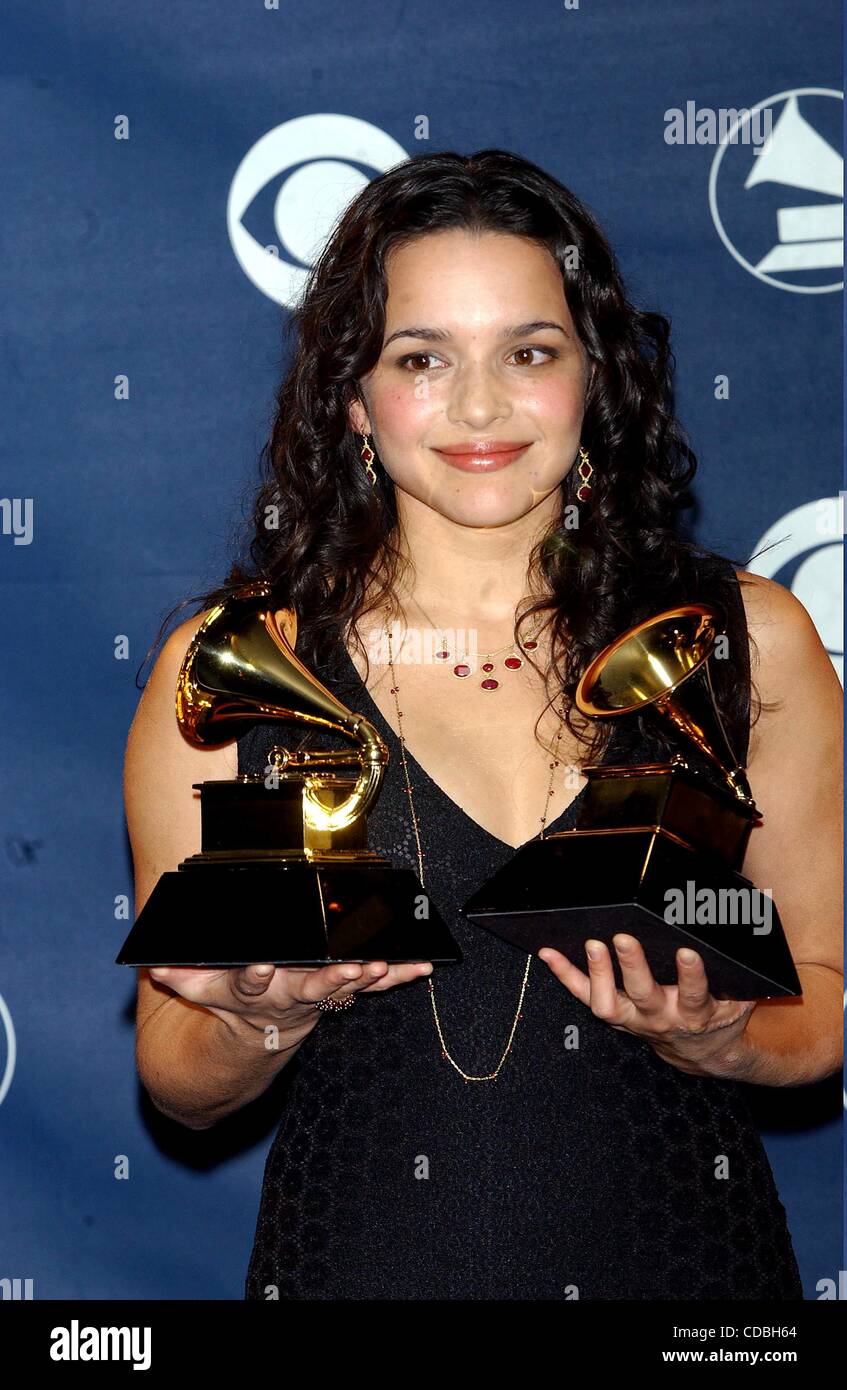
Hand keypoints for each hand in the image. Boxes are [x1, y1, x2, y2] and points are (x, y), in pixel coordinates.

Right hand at [146, 959, 433, 1041]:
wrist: (252, 1041)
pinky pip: (371, 987)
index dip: (257, 973)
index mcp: (252, 991)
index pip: (251, 982)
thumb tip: (154, 964)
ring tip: (382, 966)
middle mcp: (287, 997)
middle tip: (350, 967)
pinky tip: (421, 965)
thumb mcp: (200, 990)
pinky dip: (397, 975)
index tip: (263, 964)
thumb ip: (180, 976)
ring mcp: (317, 998)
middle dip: (330, 979)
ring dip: (365, 978)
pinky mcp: (339, 994)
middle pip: (309, 988)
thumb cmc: (229, 1000)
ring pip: (343, 989)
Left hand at [537, 935, 756, 1078]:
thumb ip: (749, 956)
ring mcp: (633, 1019)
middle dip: (632, 967)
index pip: (694, 995)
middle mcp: (661, 1018)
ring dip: (597, 973)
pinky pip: (584, 997)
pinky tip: (549, 952)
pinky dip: (565, 975)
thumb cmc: (720, 1011)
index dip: (691, 976)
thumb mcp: (742, 990)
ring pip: (608, 1002)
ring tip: (592, 944)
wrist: (703, 1052)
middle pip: (643, 994)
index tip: (688, 953)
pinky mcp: (613, 1015)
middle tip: (625, 939)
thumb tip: (762, 905)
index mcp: (696, 1012)